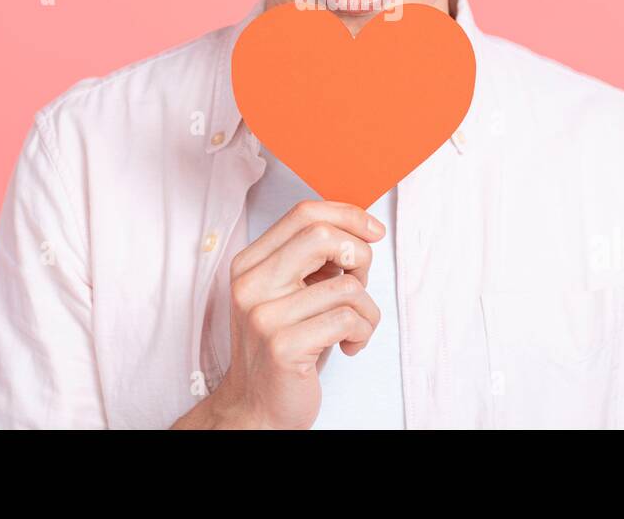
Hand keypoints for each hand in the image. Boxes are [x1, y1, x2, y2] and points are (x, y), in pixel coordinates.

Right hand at [180, 199, 385, 428]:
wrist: (256, 409)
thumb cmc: (284, 349)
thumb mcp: (290, 294)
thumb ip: (312, 261)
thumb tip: (358, 228)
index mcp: (250, 264)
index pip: (303, 214)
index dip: (347, 215)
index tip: (373, 231)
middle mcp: (251, 285)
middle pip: (322, 236)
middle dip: (360, 256)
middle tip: (361, 282)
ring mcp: (264, 316)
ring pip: (346, 285)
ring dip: (366, 309)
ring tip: (354, 328)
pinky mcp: (283, 347)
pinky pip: (348, 320)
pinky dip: (362, 333)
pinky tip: (348, 346)